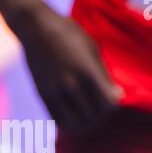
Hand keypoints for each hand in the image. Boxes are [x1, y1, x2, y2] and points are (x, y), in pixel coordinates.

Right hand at [14, 6, 121, 132]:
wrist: (35, 28)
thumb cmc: (69, 34)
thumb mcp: (93, 49)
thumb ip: (103, 74)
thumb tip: (116, 95)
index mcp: (87, 73)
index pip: (108, 104)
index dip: (114, 105)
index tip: (114, 97)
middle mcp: (71, 86)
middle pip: (94, 117)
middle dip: (103, 115)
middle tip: (103, 107)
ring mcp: (54, 92)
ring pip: (76, 124)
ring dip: (86, 122)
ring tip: (90, 113)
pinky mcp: (42, 94)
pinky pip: (58, 120)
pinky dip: (70, 122)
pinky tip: (75, 113)